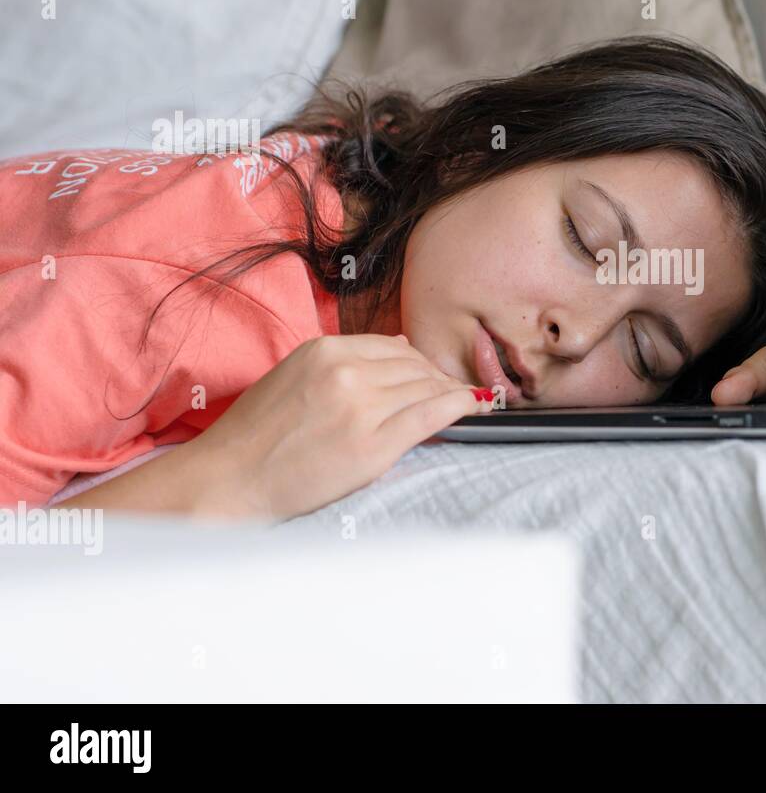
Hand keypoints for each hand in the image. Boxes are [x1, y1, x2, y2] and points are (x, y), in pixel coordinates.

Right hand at [186, 333, 491, 518]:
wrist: (229, 479)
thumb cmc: (258, 436)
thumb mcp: (296, 376)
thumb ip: (347, 360)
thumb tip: (402, 347)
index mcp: (326, 351)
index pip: (395, 347)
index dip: (421, 363)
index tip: (434, 375)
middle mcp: (346, 372)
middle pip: (416, 366)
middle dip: (440, 378)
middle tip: (455, 392)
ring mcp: (362, 408)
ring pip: (427, 387)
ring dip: (451, 392)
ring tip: (466, 402)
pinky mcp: (374, 445)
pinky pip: (431, 415)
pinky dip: (459, 406)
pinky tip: (474, 406)